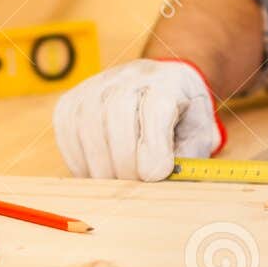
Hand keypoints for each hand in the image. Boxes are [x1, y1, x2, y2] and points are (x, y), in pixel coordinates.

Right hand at [52, 58, 225, 180]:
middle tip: (136, 186)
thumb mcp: (200, 137)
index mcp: (168, 82)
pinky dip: (80, 160)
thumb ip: (188, 161)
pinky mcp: (72, 100)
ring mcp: (95, 85)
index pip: (155, 110)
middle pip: (117, 118)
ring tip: (118, 183)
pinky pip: (67, 133)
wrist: (163, 85)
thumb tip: (168, 189)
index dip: (155, 149)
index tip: (159, 174)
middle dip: (126, 163)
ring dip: (101, 166)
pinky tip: (98, 170)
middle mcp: (129, 76)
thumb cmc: (183, 117)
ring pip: (88, 127)